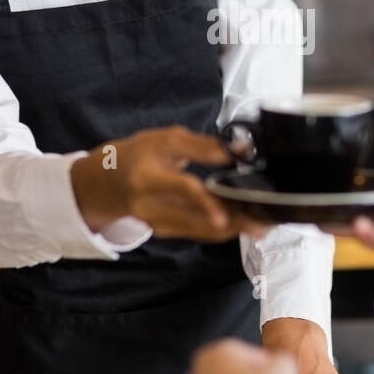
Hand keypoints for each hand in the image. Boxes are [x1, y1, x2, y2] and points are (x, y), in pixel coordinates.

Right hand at [73, 125, 255, 240]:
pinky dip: (222, 230)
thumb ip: (203, 145)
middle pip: (196, 219)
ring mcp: (156, 223)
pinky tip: (243, 224)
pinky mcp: (165, 232)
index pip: (182, 189)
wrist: (110, 181)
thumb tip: (239, 149)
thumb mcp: (167, 140)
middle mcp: (149, 206)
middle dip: (232, 222)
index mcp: (148, 176)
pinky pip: (198, 233)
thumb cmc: (141, 154)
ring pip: (200, 231)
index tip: (226, 215)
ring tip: (261, 224)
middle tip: (263, 222)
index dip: (206, 202)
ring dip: (233, 229)